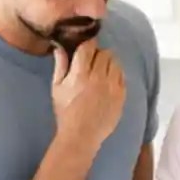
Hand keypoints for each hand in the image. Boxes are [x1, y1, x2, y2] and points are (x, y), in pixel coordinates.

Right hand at [52, 38, 125, 152]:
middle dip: (98, 53)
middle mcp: (99, 78)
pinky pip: (123, 76)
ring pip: (116, 63)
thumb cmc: (66, 111)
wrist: (82, 135)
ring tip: (101, 71)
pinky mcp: (122, 96)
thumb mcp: (57, 87)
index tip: (85, 47)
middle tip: (92, 61)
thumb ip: (60, 65)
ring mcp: (113, 87)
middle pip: (104, 53)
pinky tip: (109, 81)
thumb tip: (60, 46)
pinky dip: (116, 75)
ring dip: (108, 63)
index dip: (87, 44)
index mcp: (81, 74)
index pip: (89, 46)